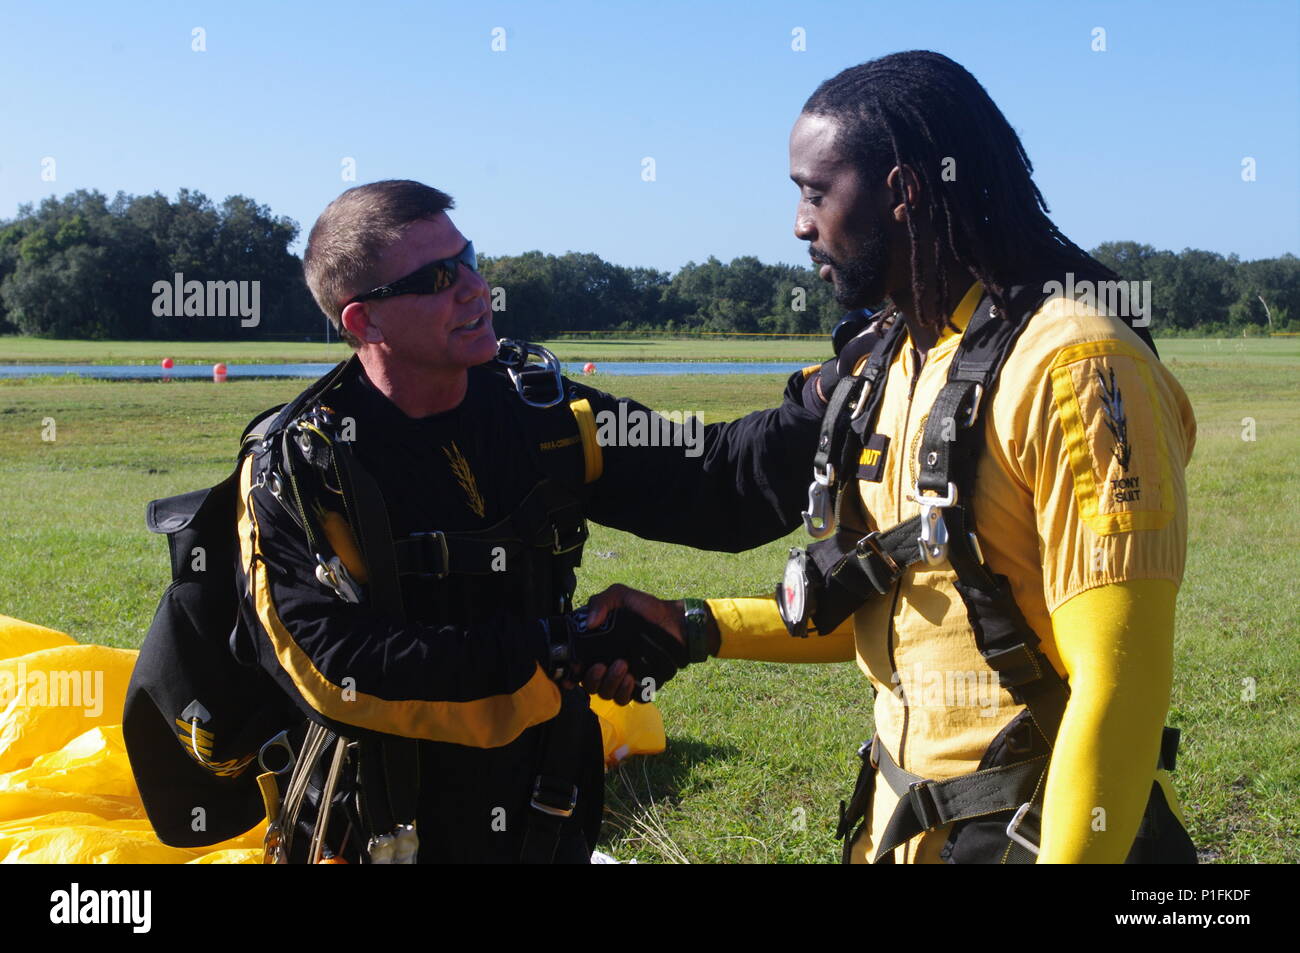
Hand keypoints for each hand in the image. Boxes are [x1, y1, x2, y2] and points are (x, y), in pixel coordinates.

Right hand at [563, 586, 687, 705]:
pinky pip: (627, 699)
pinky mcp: (640, 686)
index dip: (568, 674)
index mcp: (595, 647)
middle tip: (602, 665)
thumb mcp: (620, 596)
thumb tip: (590, 623)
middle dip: (592, 679)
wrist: (675, 621)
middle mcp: (606, 664)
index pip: (575, 666)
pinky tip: (631, 678)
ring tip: (623, 667)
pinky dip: (625, 693)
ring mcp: (622, 677)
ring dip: (610, 684)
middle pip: (589, 685)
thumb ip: (601, 602)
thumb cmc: (646, 608)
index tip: (573, 671)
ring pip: (606, 694)